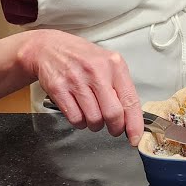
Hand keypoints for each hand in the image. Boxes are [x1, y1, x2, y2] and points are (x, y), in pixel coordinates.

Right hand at [17, 29, 144, 145]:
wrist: (50, 48)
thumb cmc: (82, 58)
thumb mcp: (107, 64)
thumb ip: (120, 88)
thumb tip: (131, 118)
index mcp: (114, 64)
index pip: (130, 100)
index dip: (134, 124)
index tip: (135, 138)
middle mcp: (96, 71)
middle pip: (112, 114)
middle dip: (115, 128)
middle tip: (113, 128)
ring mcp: (76, 80)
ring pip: (94, 119)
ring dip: (95, 124)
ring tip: (92, 114)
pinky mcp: (59, 89)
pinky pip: (75, 118)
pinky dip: (79, 122)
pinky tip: (79, 111)